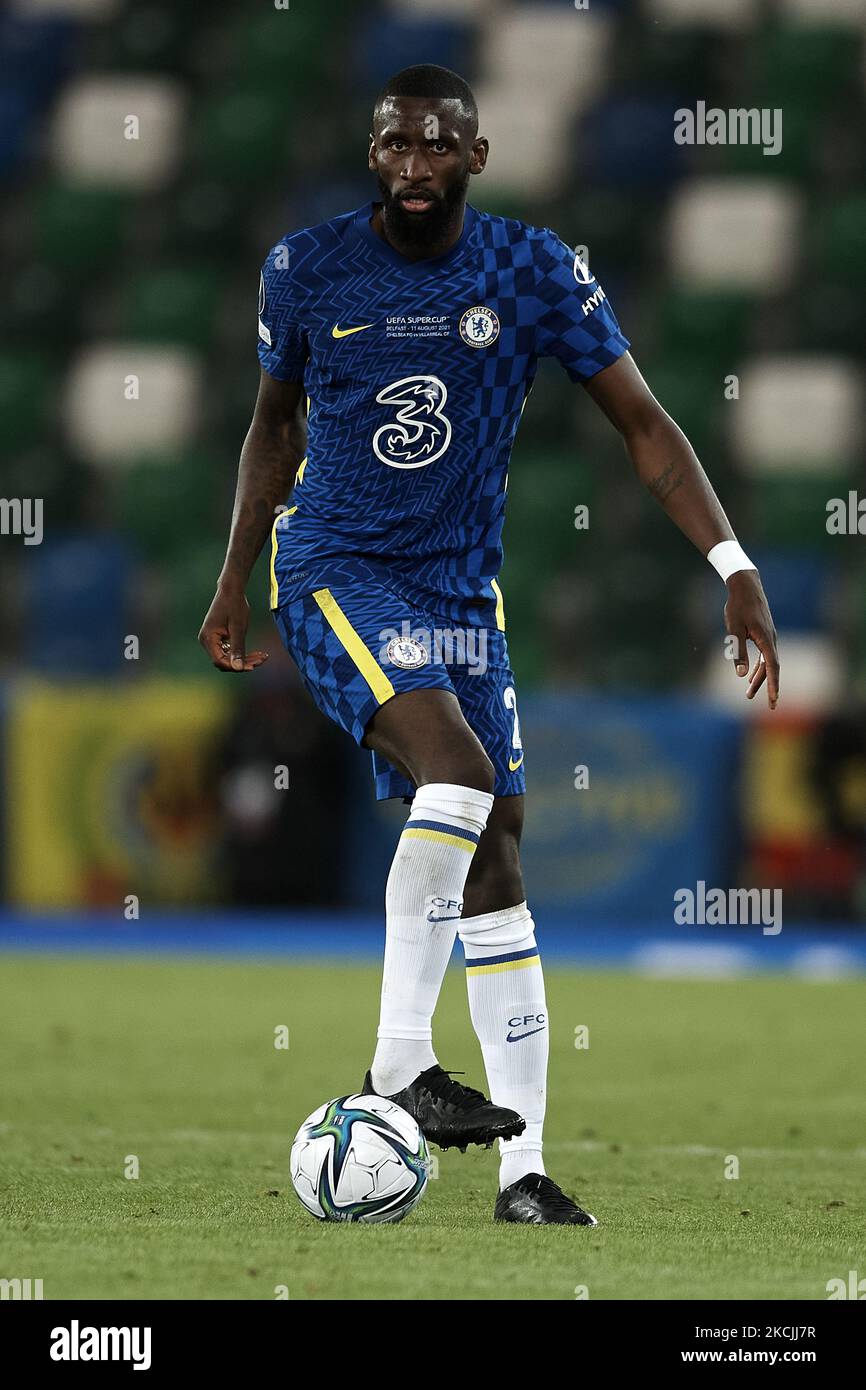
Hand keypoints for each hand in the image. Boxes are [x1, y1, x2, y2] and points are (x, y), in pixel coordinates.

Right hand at [198, 583, 268, 672]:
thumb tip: (238, 668)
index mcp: (208, 638)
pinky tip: (257, 653)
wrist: (231, 590)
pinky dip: (242, 653)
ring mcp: (212, 640)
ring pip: (228, 658)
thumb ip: (237, 648)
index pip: (220, 661)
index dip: (236, 666)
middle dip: (243, 663)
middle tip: (262, 659)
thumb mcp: (238, 627)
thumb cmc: (234, 605)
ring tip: (263, 657)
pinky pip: (229, 651)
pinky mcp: (218, 639)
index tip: (253, 666)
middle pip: (224, 661)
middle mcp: (206, 641)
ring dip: (245, 659)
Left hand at [724, 570, 778, 707]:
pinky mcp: (764, 634)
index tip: (774, 700)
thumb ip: (738, 652)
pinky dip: (758, 667)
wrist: (745, 586)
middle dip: (768, 687)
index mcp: (765, 639)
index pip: (772, 667)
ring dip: (760, 678)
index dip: (773, 684)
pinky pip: (764, 655)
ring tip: (749, 694)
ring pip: (767, 662)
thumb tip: (739, 675)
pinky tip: (749, 676)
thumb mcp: (734, 630)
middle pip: (771, 668)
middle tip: (768, 706)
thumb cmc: (738, 606)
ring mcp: (769, 637)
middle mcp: (771, 639)